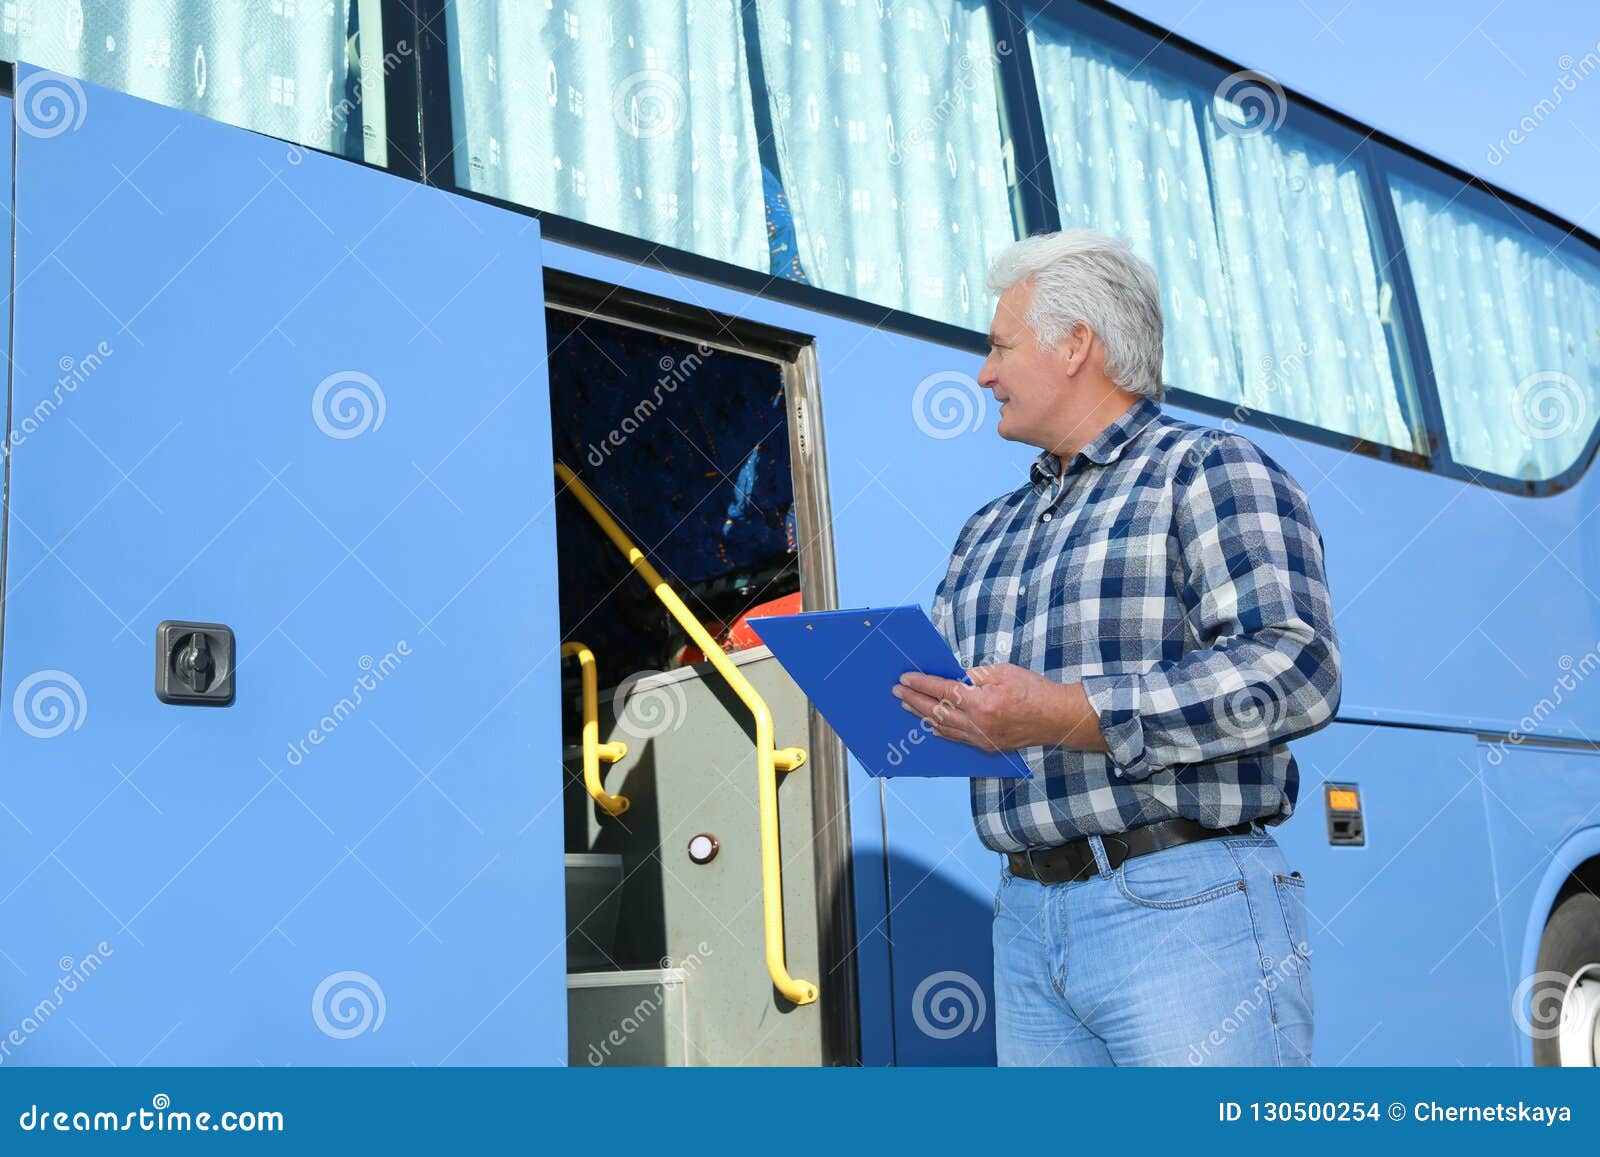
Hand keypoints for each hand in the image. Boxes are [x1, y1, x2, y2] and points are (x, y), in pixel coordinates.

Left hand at [892, 664, 1106, 752]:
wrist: (1058, 718)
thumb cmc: (1034, 691)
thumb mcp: (1003, 672)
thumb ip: (975, 675)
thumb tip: (954, 677)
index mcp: (982, 702)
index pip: (942, 691)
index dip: (921, 684)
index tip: (905, 678)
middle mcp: (979, 724)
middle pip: (936, 712)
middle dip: (914, 700)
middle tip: (898, 692)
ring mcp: (982, 739)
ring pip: (943, 728)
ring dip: (923, 716)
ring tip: (908, 705)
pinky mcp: (987, 746)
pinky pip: (956, 738)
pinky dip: (940, 729)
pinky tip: (930, 722)